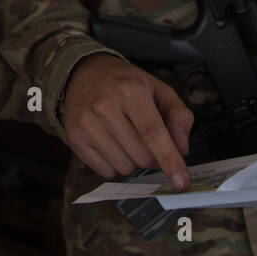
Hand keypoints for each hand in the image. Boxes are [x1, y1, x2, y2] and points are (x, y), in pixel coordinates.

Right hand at [63, 54, 193, 189]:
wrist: (83, 73)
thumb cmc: (126, 83)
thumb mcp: (159, 88)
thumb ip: (178, 116)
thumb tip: (181, 149)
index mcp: (130, 90)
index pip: (153, 133)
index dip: (169, 160)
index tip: (182, 182)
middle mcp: (104, 107)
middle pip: (142, 156)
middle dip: (153, 156)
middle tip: (147, 139)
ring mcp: (87, 124)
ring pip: (125, 168)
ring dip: (133, 161)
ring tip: (127, 137)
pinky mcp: (75, 138)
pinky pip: (106, 172)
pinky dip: (115, 165)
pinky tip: (112, 143)